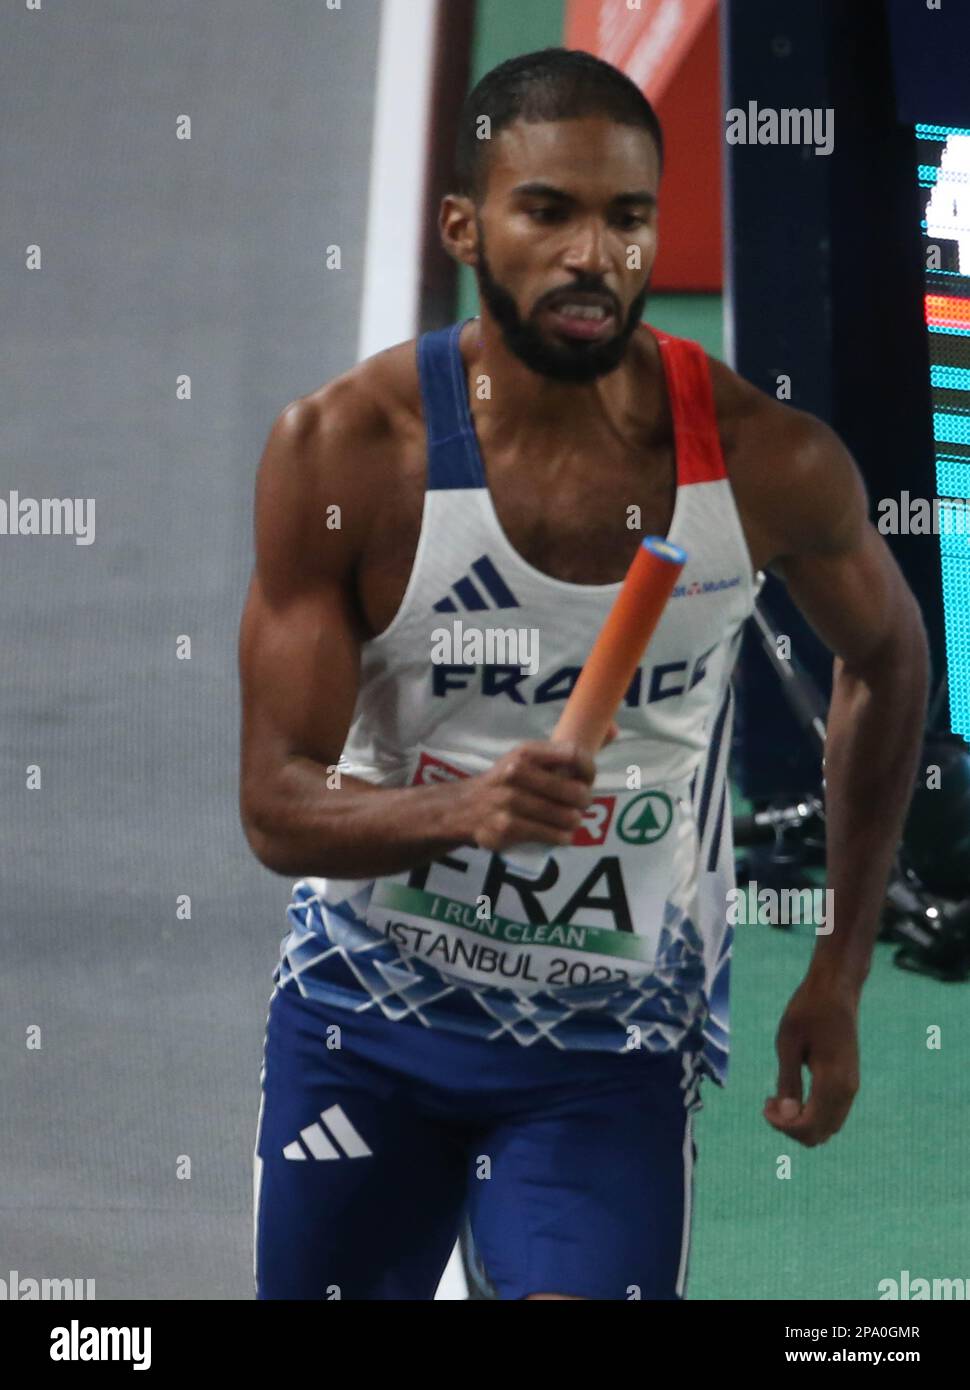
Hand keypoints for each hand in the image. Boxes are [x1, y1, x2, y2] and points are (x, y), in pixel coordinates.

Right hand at [453, 739, 595, 852]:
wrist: (463, 807)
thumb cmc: (505, 780)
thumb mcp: (527, 758)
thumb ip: (566, 750)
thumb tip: (614, 729)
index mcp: (525, 752)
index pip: (574, 755)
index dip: (589, 769)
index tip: (587, 778)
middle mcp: (517, 773)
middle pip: (575, 792)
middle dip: (584, 801)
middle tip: (579, 804)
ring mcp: (511, 803)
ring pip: (567, 817)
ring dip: (574, 822)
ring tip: (569, 819)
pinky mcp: (507, 829)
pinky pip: (553, 836)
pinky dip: (562, 837)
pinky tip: (559, 833)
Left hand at [764, 975, 859, 1146]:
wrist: (836, 991)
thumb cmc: (807, 1011)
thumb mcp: (788, 1043)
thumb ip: (788, 1081)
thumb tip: (786, 1115)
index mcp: (832, 1082)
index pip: (809, 1126)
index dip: (782, 1125)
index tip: (765, 1103)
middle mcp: (847, 1091)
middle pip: (819, 1135)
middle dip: (790, 1127)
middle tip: (769, 1102)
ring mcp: (851, 1088)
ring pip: (827, 1128)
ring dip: (801, 1122)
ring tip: (777, 1098)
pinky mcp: (849, 1082)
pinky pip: (831, 1114)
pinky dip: (812, 1114)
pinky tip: (793, 1095)